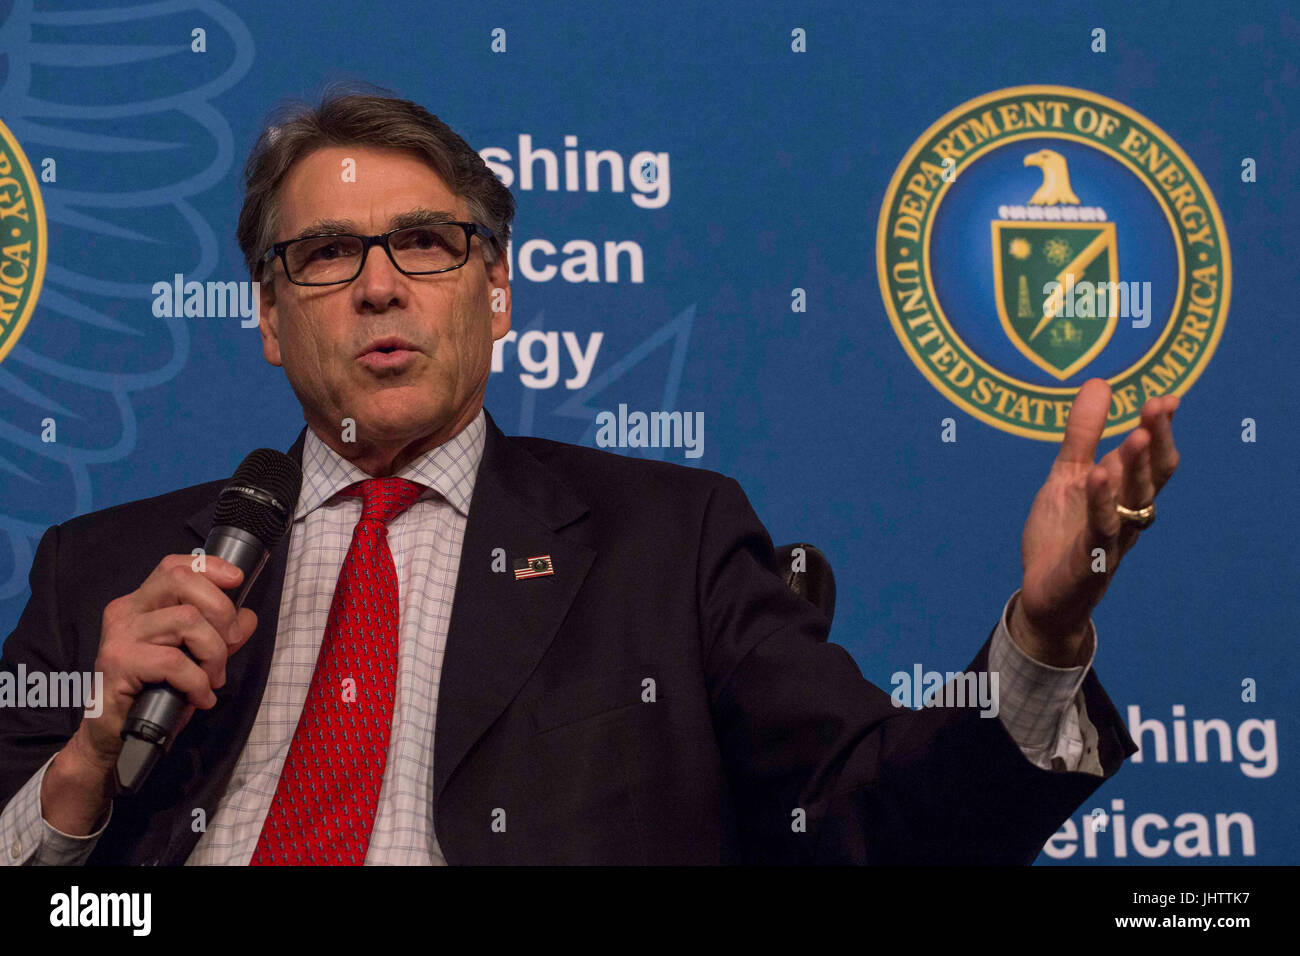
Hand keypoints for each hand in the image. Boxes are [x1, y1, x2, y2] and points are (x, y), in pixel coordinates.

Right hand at [41, 554, 257, 834]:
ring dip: (213, 653)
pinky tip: (199, 698)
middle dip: (221, 610)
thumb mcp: (196, 657)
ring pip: (187, 620)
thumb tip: (248, 617)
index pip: (175, 566)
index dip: (210, 566)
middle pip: (182, 582)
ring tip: (213, 678)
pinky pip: (174, 662)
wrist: (116, 736)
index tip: (237, 580)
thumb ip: (221, 635)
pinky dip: (197, 681)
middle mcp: (126, 611)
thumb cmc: (156, 691)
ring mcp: (120, 635)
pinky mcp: (119, 664)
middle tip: (230, 644)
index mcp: (142, 602)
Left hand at [1012, 379, 1179, 665]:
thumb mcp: (1068, 476)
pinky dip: (1100, 502)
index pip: (1153, 459)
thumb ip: (1083, 434)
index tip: (1167, 398)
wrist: (1045, 595)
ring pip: (1133, 501)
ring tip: (1138, 435)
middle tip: (1158, 406)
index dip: (1162, 431)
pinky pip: (1099, 529)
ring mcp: (1110, 538)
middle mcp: (1127, 514)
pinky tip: (1096, 475)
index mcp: (1124, 493)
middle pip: (1151, 476)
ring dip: (1136, 469)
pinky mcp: (1089, 559)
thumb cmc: (1063, 533)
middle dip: (1156, 441)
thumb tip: (1100, 382)